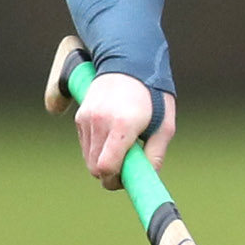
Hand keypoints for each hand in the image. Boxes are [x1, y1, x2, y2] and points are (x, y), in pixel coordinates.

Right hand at [76, 72, 174, 187]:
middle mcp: (100, 122)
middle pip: (95, 168)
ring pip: (89, 159)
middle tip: (129, 167)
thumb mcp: (165, 124)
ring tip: (124, 148)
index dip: (115, 180)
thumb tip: (147, 178)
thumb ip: (156, 153)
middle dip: (111, 174)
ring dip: (104, 161)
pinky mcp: (80, 117)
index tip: (127, 181)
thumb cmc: (153, 95)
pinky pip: (86, 145)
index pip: (106, 167)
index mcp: (123, 125)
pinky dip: (97, 149)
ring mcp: (87, 119)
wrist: (128, 63)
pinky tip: (113, 136)